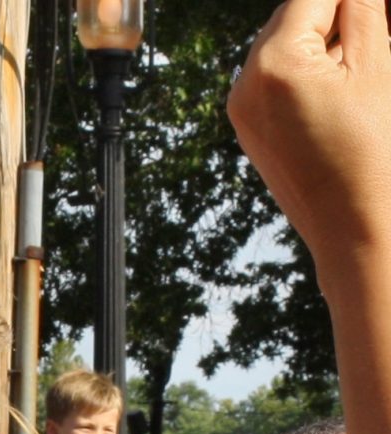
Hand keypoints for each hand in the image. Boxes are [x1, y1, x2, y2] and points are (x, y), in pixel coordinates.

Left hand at [230, 0, 390, 257]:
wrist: (354, 228)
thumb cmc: (375, 150)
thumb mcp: (374, 69)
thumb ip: (363, 15)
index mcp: (274, 63)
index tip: (370, 7)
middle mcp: (245, 83)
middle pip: (294, 17)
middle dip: (336, 11)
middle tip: (373, 20)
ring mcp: (241, 108)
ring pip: (284, 46)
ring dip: (324, 36)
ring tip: (365, 48)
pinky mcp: (249, 127)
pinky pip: (276, 79)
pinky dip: (308, 66)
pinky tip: (344, 73)